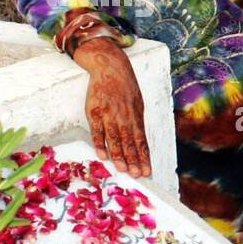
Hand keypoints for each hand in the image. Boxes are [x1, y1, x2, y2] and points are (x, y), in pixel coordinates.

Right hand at [72, 39, 152, 177]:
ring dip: (119, 156)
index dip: (144, 157)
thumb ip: (137, 123)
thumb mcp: (137, 104)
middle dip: (134, 160)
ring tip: (124, 170)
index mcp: (136, 116)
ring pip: (114, 139)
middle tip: (137, 175)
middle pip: (129, 143)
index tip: (147, 171)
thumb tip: (139, 143)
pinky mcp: (94, 112)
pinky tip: (103, 156)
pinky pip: (97, 131)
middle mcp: (124, 117)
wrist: (110, 68)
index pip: (141, 141)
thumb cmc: (125, 88)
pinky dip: (100, 144)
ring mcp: (109, 115)